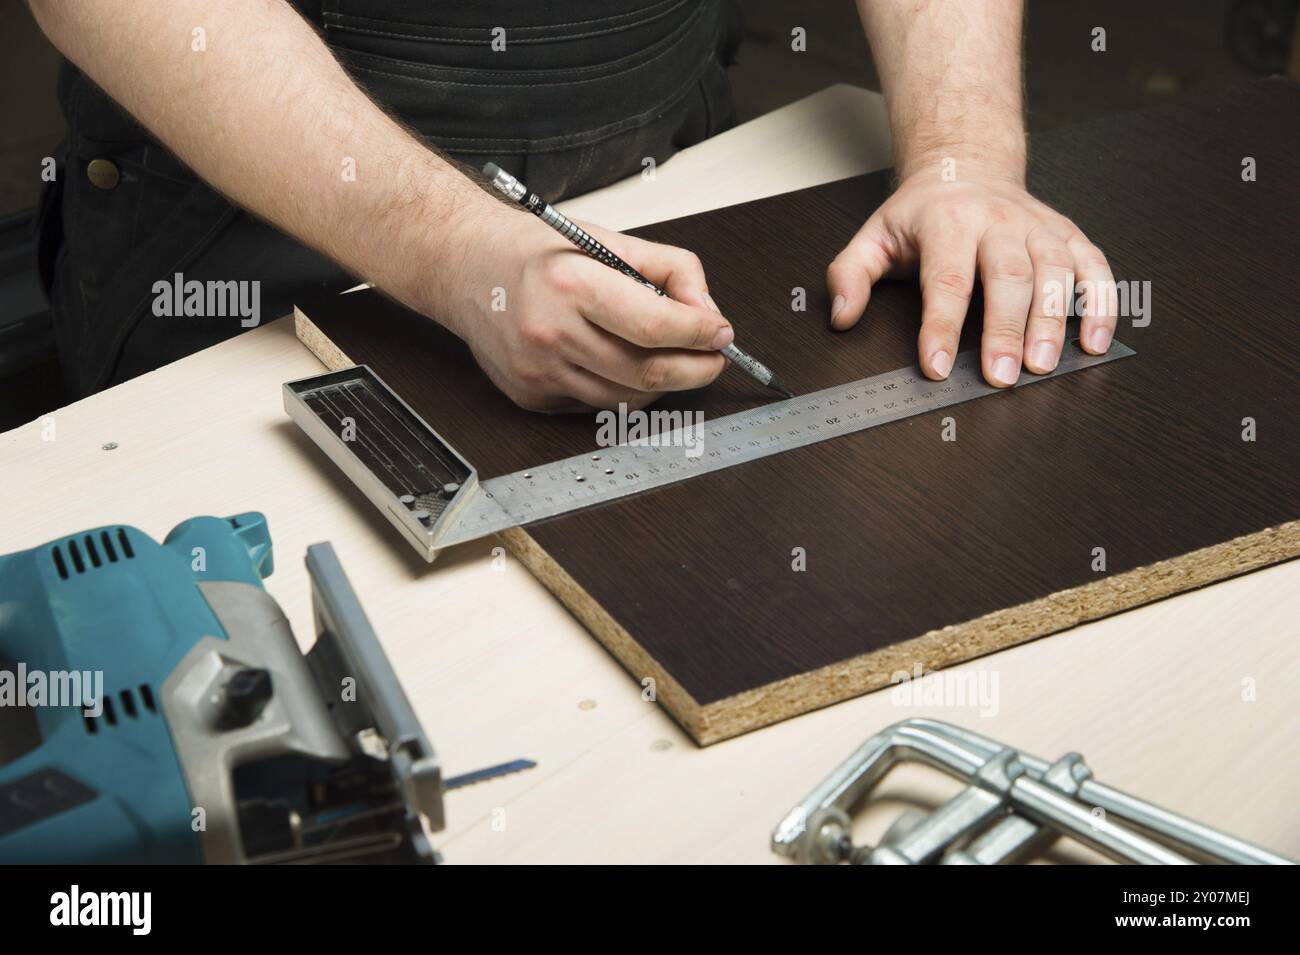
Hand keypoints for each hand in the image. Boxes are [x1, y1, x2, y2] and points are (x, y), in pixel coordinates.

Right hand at [423, 203, 730, 412]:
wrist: (465, 269)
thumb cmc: (536, 252)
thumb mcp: (608, 239)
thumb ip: (670, 269)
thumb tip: (707, 313)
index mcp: (571, 283)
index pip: (655, 325)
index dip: (700, 333)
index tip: (721, 333)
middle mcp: (550, 332)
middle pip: (646, 373)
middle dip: (695, 369)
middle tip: (714, 358)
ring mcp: (538, 371)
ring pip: (626, 398)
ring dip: (663, 385)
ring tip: (674, 361)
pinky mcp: (531, 395)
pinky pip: (596, 405)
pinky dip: (624, 392)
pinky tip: (625, 366)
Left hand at [825, 162, 1117, 386]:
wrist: (965, 166)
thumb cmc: (921, 214)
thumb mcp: (873, 236)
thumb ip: (850, 275)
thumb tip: (841, 315)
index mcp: (947, 222)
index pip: (946, 279)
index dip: (941, 326)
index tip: (936, 367)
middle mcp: (997, 221)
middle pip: (1007, 276)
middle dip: (1006, 329)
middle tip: (1002, 376)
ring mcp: (1036, 227)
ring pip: (1054, 271)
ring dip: (1054, 321)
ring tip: (1046, 365)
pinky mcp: (1066, 235)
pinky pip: (1093, 266)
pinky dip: (1101, 302)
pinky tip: (1096, 340)